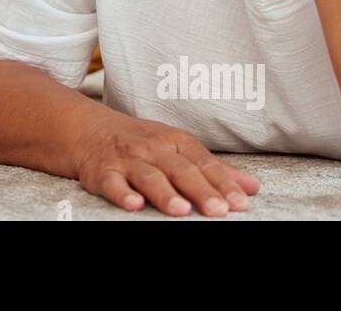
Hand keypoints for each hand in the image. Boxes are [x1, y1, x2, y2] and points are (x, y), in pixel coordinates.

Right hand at [75, 115, 260, 215]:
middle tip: (218, 210)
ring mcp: (127, 160)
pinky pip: (112, 183)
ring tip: (181, 210)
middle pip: (180, 170)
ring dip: (165, 193)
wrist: (88, 129)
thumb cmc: (140, 143)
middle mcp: (153, 149)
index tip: (240, 203)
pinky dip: (122, 193)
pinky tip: (134, 204)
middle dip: (200, 190)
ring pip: (149, 176)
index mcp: (175, 142)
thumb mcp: (177, 148)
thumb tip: (252, 187)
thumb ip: (214, 169)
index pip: (204, 163)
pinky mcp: (102, 172)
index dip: (223, 183)